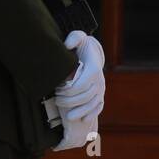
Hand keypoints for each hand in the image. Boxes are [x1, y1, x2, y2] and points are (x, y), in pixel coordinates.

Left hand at [51, 31, 104, 150]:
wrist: (91, 52)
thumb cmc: (82, 46)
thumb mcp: (78, 38)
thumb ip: (74, 38)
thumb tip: (67, 45)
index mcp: (93, 69)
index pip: (81, 86)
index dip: (68, 91)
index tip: (57, 90)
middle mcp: (99, 80)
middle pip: (85, 97)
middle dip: (70, 101)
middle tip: (56, 100)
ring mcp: (101, 88)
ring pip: (92, 104)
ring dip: (80, 112)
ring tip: (68, 117)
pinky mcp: (100, 94)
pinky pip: (99, 106)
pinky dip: (92, 114)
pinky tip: (84, 120)